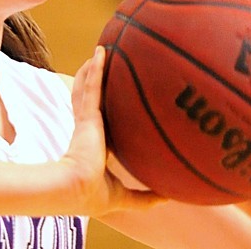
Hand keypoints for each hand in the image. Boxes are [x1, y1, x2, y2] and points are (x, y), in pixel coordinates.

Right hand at [61, 47, 166, 216]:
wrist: (78, 189)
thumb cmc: (95, 195)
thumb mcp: (126, 197)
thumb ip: (147, 197)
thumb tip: (171, 199)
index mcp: (96, 146)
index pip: (100, 124)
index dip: (104, 112)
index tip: (113, 103)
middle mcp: (90, 129)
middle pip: (91, 100)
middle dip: (94, 83)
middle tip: (102, 67)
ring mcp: (86, 120)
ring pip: (88, 87)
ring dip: (93, 69)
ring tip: (101, 52)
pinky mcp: (87, 116)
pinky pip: (92, 86)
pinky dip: (96, 68)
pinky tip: (101, 52)